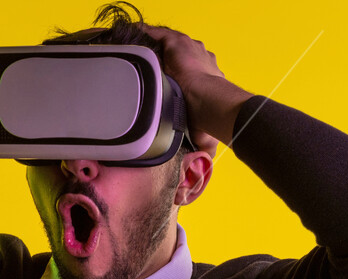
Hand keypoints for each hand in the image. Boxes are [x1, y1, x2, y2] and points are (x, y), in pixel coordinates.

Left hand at [139, 25, 254, 147]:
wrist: (211, 102)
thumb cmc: (210, 118)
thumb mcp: (205, 136)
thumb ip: (202, 150)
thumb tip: (199, 175)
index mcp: (210, 78)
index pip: (196, 72)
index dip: (184, 75)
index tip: (171, 82)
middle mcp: (203, 60)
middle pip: (183, 55)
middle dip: (169, 60)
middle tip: (152, 68)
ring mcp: (191, 49)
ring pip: (171, 42)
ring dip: (158, 45)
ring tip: (141, 50)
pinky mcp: (178, 44)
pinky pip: (159, 34)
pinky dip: (147, 34)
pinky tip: (136, 36)